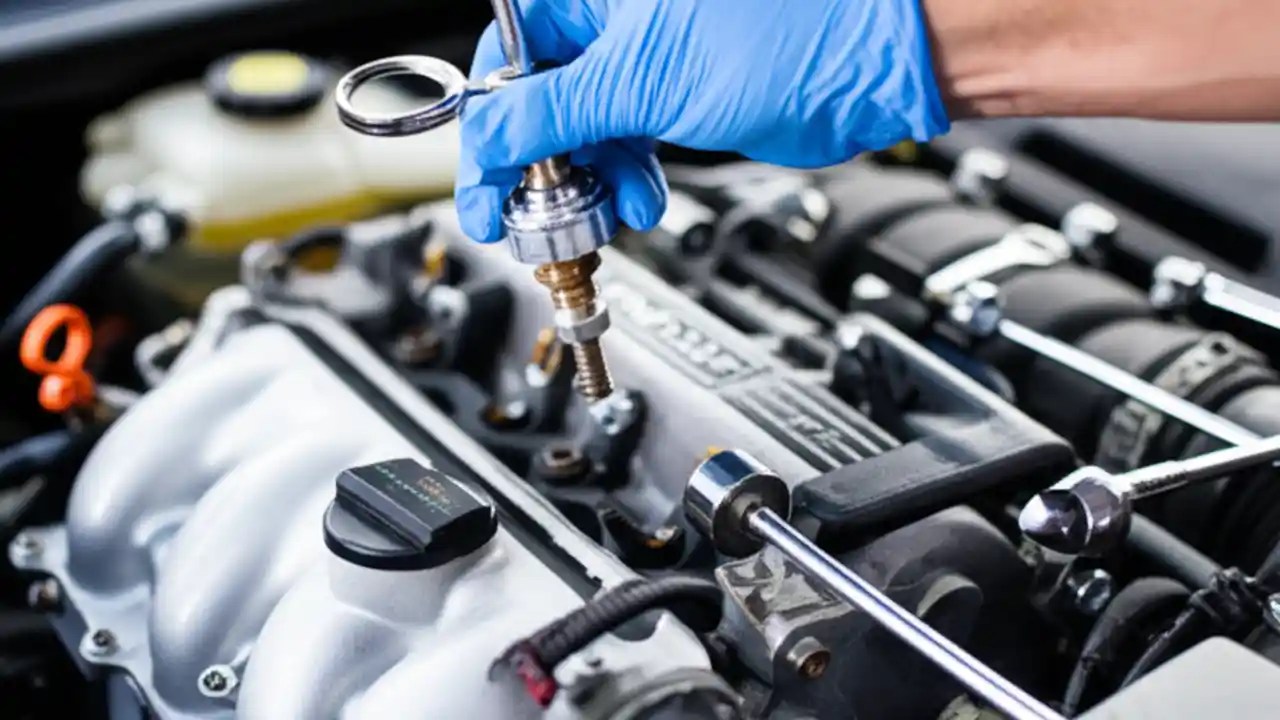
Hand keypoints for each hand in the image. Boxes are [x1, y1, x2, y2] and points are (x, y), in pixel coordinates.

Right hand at [455, 0, 949, 242]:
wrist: (874, 59)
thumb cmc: (788, 31)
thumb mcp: (640, 81)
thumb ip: (549, 113)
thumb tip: (488, 141)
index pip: (505, 64)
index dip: (492, 135)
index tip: (487, 194)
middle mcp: (609, 18)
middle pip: (538, 101)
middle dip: (547, 167)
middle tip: (548, 215)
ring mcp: (643, 57)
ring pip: (582, 129)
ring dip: (591, 182)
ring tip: (615, 206)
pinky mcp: (674, 92)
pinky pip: (625, 139)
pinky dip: (628, 177)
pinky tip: (642, 196)